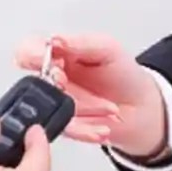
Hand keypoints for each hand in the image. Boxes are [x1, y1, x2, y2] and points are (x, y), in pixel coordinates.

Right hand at [14, 33, 167, 158]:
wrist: (142, 107)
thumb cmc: (124, 74)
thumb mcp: (107, 49)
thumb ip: (80, 43)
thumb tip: (54, 40)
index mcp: (59, 54)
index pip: (29, 49)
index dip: (30, 54)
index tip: (44, 57)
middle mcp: (53, 78)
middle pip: (34, 81)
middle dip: (53, 83)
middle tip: (67, 82)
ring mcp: (58, 104)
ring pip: (52, 109)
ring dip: (80, 108)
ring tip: (107, 107)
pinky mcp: (65, 127)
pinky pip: (66, 130)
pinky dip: (86, 130)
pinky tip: (102, 126)